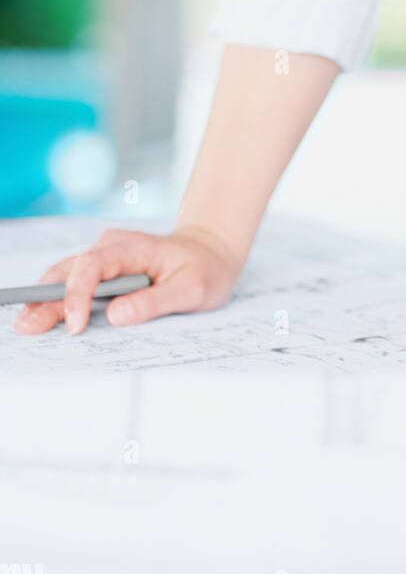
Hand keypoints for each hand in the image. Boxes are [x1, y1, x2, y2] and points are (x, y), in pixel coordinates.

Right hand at [11, 226, 241, 335]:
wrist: (211, 253)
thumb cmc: (204, 269)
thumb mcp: (192, 289)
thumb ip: (154, 302)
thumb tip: (115, 315)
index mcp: (133, 247)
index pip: (93, 266)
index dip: (77, 295)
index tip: (75, 325)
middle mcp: (113, 246)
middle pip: (70, 271)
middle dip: (46, 299)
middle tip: (26, 327)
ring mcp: (106, 255)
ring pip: (67, 276)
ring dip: (46, 300)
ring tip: (27, 324)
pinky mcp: (104, 268)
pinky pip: (76, 282)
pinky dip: (58, 299)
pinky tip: (43, 316)